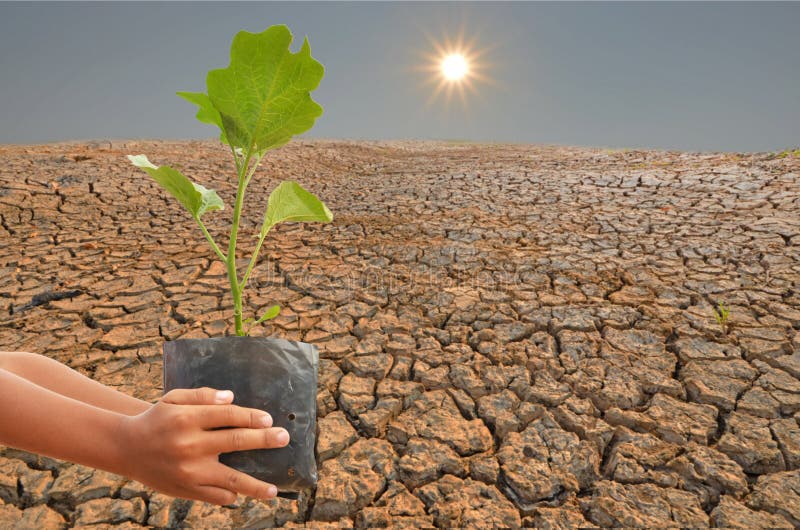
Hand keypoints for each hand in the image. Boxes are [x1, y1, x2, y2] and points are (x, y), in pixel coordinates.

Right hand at [119, 387, 289, 504]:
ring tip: (274, 490)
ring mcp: (189, 470)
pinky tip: (242, 493)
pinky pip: (215, 496)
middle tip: (284, 438)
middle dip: (263, 440)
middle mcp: (189, 445)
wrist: (127, 448)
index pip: (228, 415)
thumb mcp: (174, 399)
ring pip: (230, 479)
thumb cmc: (157, 419)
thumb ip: (203, 395)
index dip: (251, 417)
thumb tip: (231, 398)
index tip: (269, 420)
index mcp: (187, 418)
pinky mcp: (186, 489)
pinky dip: (231, 495)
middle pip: (235, 441)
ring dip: (255, 485)